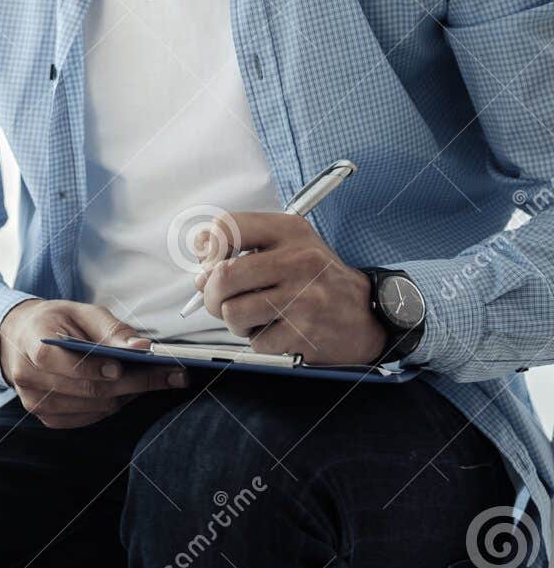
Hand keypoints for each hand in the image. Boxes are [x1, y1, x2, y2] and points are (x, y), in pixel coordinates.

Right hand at [0, 298, 183, 428]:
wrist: (20, 339)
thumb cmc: (55, 322)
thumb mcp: (81, 311)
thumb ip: (111, 329)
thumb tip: (142, 347)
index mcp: (32, 342)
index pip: (60, 361)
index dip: (92, 367)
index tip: (123, 366)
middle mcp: (28, 376)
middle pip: (87, 388)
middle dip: (133, 383)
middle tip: (171, 375)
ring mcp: (35, 401)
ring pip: (94, 406)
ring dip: (126, 395)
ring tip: (149, 379)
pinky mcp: (47, 417)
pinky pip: (89, 418)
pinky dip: (111, 405)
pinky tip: (123, 391)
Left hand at [194, 211, 383, 363]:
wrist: (369, 314)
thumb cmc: (318, 279)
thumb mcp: (288, 249)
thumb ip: (242, 254)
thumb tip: (199, 278)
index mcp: (290, 231)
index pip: (228, 226)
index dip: (207, 247)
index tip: (209, 262)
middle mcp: (299, 260)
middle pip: (223, 276)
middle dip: (210, 294)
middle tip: (219, 301)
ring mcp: (304, 297)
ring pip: (233, 313)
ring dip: (235, 322)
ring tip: (256, 317)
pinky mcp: (305, 332)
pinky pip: (256, 341)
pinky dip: (260, 341)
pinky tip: (280, 331)